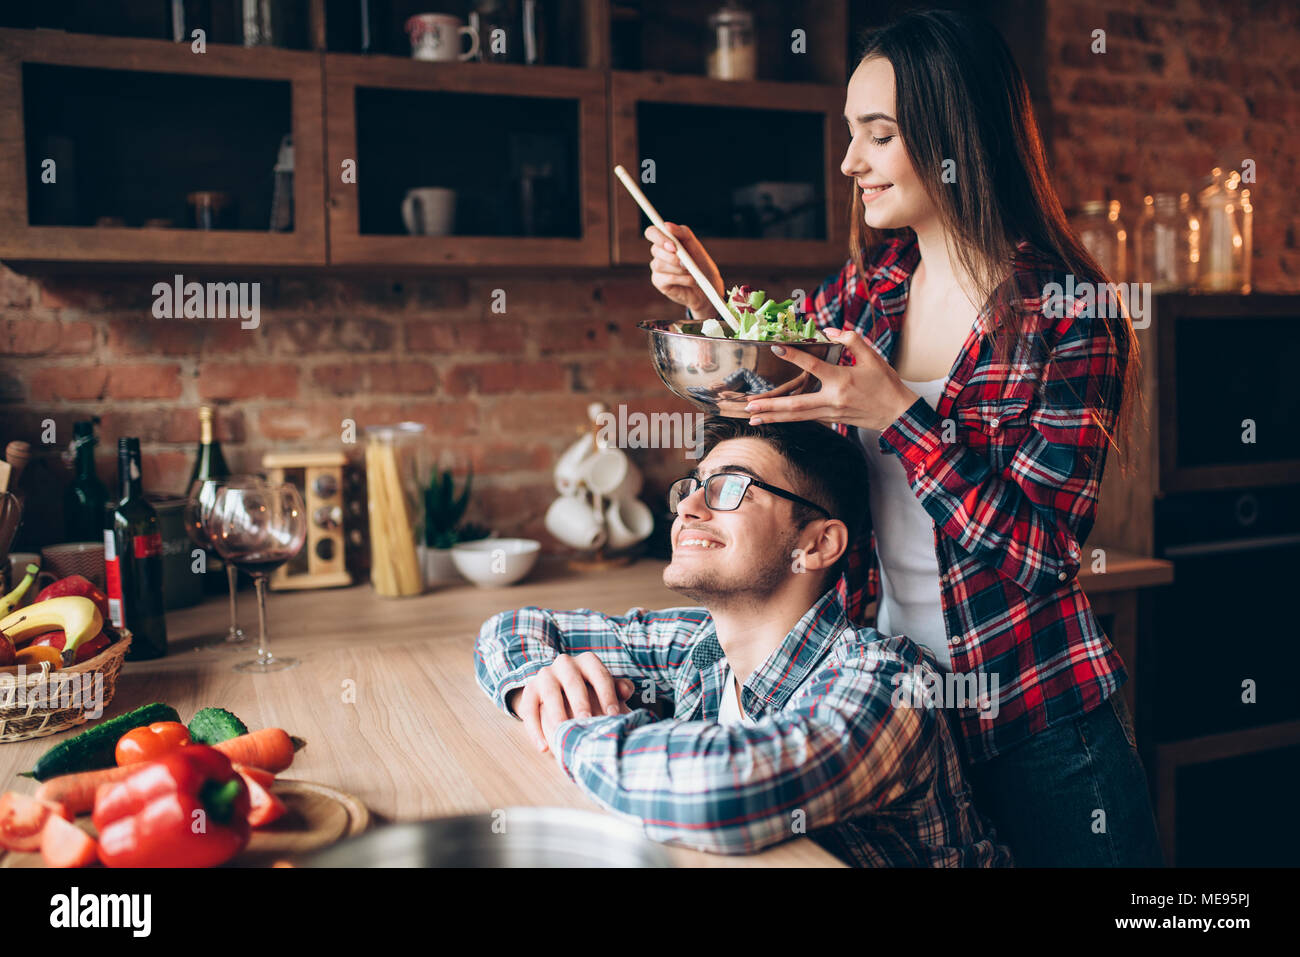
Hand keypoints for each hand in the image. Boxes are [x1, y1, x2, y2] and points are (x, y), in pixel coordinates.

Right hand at [508, 653, 637, 752]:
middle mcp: (565, 664)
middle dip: (581, 703)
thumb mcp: (605, 686)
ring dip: (556, 713)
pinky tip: (543, 747)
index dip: (607, 694)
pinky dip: (534, 729)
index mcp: (587, 662)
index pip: (599, 675)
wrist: (559, 688)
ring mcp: (545, 675)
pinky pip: (529, 709)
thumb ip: (618, 688)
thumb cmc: (591, 691)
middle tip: (587, 722)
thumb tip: (625, 691)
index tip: (614, 715)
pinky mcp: (530, 690)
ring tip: (563, 732)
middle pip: (573, 682)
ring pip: (549, 693)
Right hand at [645, 222, 723, 317]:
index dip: (659, 237)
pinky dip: (681, 279)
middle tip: (685, 263)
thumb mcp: (695, 245)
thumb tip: (667, 225)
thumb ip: (683, 233)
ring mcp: (657, 268)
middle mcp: (659, 253)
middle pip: (655, 250)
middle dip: (672, 257)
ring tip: (692, 273)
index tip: (673, 246)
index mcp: (666, 240)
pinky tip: (690, 280)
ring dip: (679, 269)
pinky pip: (665, 278)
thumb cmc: (701, 263)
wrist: (708, 286)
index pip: (652, 233)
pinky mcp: (659, 282)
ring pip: (659, 265)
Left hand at [745, 329, 918, 431]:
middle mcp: (833, 399)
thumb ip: (851, 340)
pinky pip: (804, 419)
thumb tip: (828, 330)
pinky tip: (772, 420)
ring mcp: (830, 413)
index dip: (795, 356)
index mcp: (842, 380)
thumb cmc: (885, 384)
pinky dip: (787, 420)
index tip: (776, 348)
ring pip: (796, 417)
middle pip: (796, 404)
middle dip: (771, 406)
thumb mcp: (872, 357)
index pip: (813, 367)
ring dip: (773, 417)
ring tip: (752, 418)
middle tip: (749, 405)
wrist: (897, 414)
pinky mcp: (831, 419)